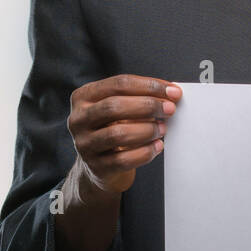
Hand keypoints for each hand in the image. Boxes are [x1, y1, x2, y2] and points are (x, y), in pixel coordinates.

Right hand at [67, 74, 180, 194]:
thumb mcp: (119, 108)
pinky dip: (145, 152)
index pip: (118, 84)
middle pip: (114, 106)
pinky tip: (157, 146)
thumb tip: (171, 93)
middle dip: (148, 106)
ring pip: (117, 133)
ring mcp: (84, 144)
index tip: (172, 91)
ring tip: (162, 129)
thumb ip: (139, 97)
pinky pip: (123, 159)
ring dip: (147, 129)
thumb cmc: (113, 128)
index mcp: (83, 97)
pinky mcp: (96, 167)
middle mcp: (78, 119)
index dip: (148, 86)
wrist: (99, 165)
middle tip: (169, 109)